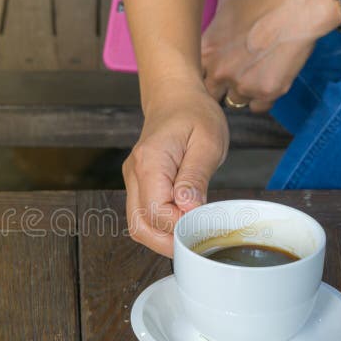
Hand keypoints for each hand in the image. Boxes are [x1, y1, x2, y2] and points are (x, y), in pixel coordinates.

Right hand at [122, 79, 228, 256]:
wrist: (176, 98)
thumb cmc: (195, 115)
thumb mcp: (207, 142)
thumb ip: (196, 177)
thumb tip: (188, 209)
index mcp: (150, 161)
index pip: (156, 210)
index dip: (180, 225)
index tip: (204, 223)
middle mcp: (135, 173)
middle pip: (140, 225)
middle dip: (168, 242)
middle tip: (197, 241)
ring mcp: (133, 181)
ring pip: (138, 225)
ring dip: (162, 239)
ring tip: (191, 235)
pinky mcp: (139, 185)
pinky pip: (143, 215)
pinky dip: (160, 228)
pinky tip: (182, 225)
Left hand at [202, 0, 340, 111]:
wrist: (300, 5)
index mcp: (205, 51)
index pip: (192, 75)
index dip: (200, 72)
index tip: (209, 67)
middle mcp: (220, 73)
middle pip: (210, 93)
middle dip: (218, 86)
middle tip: (230, 73)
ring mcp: (244, 86)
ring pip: (235, 101)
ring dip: (240, 92)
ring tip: (249, 76)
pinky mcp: (268, 93)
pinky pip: (258, 107)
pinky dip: (261, 99)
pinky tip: (264, 83)